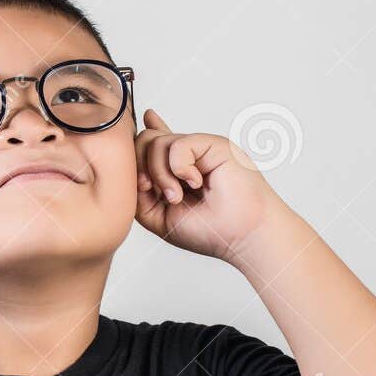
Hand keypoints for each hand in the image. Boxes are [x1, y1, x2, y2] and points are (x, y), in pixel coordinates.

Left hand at [133, 108, 286, 262]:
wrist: (243, 236)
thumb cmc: (209, 232)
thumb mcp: (158, 217)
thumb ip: (139, 194)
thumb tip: (132, 171)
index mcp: (178, 170)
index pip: (153, 143)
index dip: (139, 139)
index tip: (140, 157)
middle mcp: (188, 156)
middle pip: (145, 141)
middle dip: (139, 168)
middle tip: (153, 192)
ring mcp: (200, 148)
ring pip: (156, 142)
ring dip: (160, 175)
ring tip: (177, 197)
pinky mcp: (212, 144)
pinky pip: (178, 144)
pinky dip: (179, 168)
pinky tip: (196, 183)